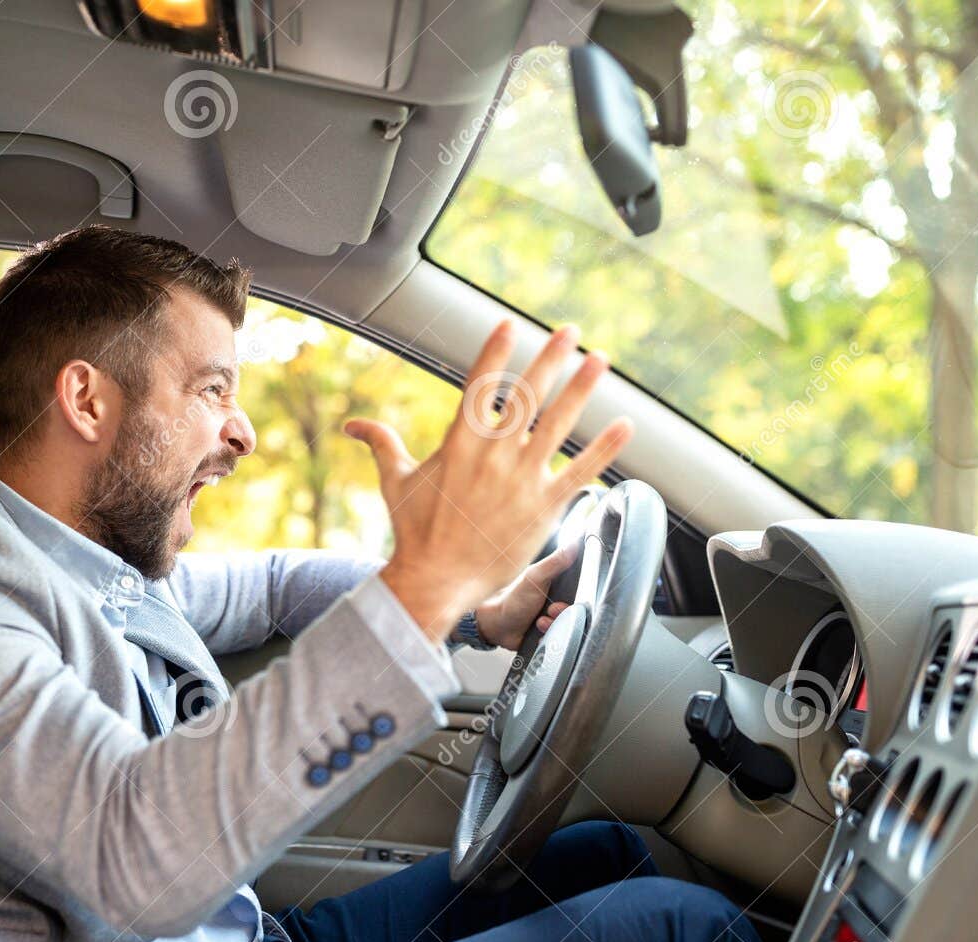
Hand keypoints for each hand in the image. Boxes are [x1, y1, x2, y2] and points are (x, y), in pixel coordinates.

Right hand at [346, 322, 633, 642]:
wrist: (436, 580)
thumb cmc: (414, 533)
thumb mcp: (394, 481)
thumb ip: (380, 444)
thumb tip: (351, 426)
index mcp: (458, 443)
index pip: (479, 385)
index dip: (494, 352)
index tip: (507, 324)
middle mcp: (492, 454)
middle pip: (528, 395)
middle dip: (550, 358)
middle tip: (569, 330)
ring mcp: (520, 479)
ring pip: (559, 424)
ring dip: (582, 388)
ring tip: (600, 360)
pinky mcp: (542, 507)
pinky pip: (580, 471)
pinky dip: (605, 449)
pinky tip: (625, 426)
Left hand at [473, 540, 578, 650]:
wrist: (497, 625)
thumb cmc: (512, 598)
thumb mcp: (535, 577)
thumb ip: (555, 562)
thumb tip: (574, 544)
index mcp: (558, 581)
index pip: (582, 587)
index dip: (582, 594)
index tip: (574, 597)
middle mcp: (559, 598)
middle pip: (578, 609)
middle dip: (566, 612)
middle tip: (552, 609)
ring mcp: (555, 616)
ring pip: (570, 625)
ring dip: (556, 624)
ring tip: (541, 621)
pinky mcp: (551, 632)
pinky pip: (561, 638)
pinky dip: (552, 635)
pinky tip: (539, 630)